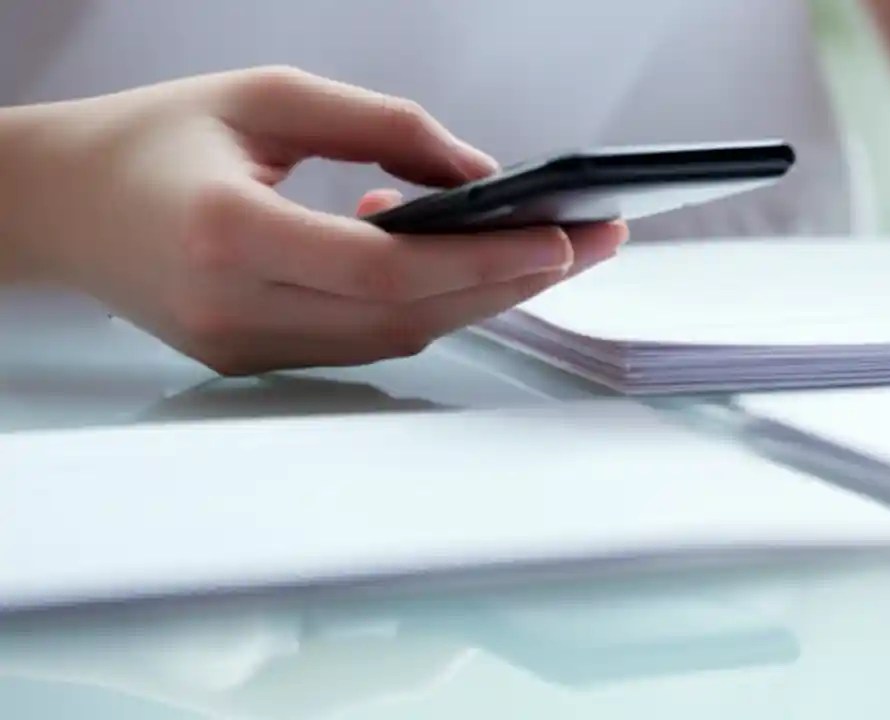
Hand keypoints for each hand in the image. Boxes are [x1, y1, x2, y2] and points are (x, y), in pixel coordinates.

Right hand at [0, 66, 625, 373]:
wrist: (57, 204)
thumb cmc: (152, 137)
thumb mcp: (267, 94)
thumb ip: (383, 127)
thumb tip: (480, 174)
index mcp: (228, 233)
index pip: (385, 269)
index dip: (483, 261)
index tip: (562, 241)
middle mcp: (236, 308)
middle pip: (408, 318)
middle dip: (511, 284)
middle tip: (591, 248)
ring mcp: (243, 348)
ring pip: (395, 339)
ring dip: (478, 298)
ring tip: (545, 254)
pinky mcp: (251, 361)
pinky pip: (364, 342)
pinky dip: (422, 306)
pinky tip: (455, 264)